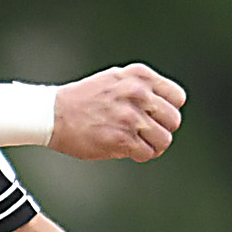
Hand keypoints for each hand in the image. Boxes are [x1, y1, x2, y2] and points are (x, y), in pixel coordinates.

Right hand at [51, 64, 185, 162]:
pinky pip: (148, 153)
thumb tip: (164, 106)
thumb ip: (141, 87)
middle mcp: (138, 94)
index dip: (169, 111)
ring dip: (153, 145)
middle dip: (162, 130)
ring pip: (164, 139)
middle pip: (174, 120)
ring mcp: (131, 117)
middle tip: (147, 134)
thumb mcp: (115, 78)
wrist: (53, 113)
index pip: (177, 98)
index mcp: (139, 77)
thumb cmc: (83, 99)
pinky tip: (128, 150)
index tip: (155, 117)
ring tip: (139, 144)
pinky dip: (141, 155)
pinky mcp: (122, 139)